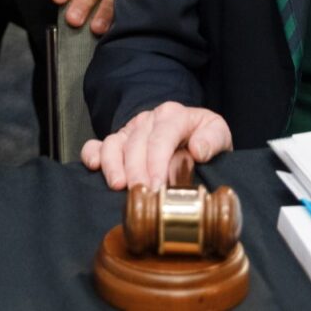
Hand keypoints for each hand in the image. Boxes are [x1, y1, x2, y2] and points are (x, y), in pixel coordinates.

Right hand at [81, 102, 231, 190]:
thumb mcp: (218, 134)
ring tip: (119, 186)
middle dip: (138, 170)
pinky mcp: (118, 142)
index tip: (158, 186)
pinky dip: (92, 154)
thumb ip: (212, 140)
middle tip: (142, 195)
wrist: (192, 136)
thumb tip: (198, 150)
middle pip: (137, 142)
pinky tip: (93, 167)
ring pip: (114, 143)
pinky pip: (98, 144)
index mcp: (174, 115)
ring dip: (114, 165)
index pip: (162, 135)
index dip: (158, 161)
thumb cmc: (204, 138)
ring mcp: (131, 130)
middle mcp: (149, 119)